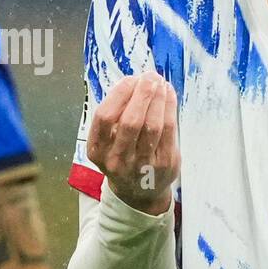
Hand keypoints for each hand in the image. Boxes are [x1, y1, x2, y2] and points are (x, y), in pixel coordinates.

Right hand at [85, 71, 179, 215]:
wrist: (139, 192)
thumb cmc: (122, 156)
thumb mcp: (106, 142)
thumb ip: (115, 116)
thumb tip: (134, 82)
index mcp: (98, 151)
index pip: (104, 117)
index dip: (118, 94)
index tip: (129, 79)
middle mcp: (117, 160)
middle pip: (130, 121)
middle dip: (142, 94)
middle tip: (149, 76)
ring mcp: (142, 165)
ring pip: (152, 125)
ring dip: (158, 99)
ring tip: (160, 83)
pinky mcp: (164, 164)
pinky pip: (169, 131)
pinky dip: (169, 108)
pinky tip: (168, 95)